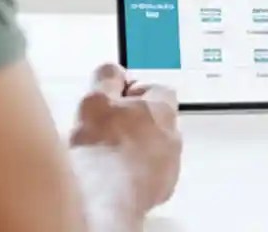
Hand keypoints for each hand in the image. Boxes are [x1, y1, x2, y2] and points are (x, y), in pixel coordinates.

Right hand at [70, 64, 182, 213]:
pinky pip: (151, 173)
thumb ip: (107, 78)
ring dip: (136, 148)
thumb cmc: (102, 149)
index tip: (115, 98)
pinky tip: (114, 175)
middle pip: (156, 119)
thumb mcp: (95, 99)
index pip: (157, 89)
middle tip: (107, 128)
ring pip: (154, 148)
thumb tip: (114, 70)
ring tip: (108, 155)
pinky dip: (136, 172)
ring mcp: (170, 163)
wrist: (105, 196)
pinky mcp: (162, 188)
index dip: (134, 92)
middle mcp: (172, 135)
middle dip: (135, 122)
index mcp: (161, 108)